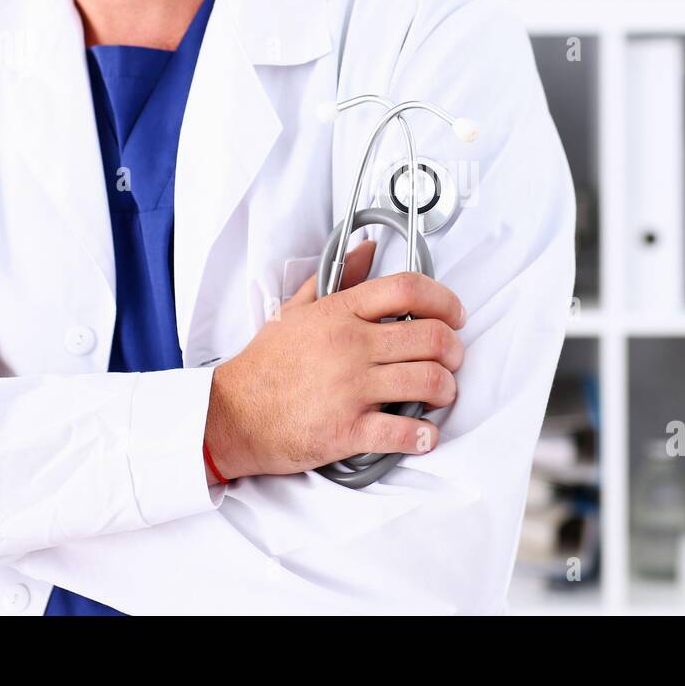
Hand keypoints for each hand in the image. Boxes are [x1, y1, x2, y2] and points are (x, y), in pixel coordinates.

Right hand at [203, 239, 464, 481]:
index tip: (454, 314)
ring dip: (446, 391)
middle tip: (451, 360)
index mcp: (340, 313)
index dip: (444, 299)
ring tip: (440, 395)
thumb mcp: (296, 310)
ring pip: (428, 382)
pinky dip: (423, 436)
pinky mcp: (347, 430)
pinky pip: (403, 432)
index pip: (408, 289)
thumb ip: (338, 278)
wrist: (229, 415)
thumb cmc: (265, 365)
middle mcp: (350, 346)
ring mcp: (350, 389)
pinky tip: (423, 435)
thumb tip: (367, 249)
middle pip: (431, 336)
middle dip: (454, 351)